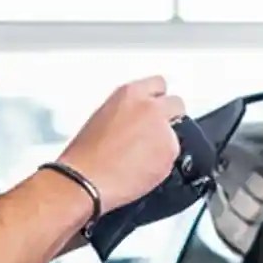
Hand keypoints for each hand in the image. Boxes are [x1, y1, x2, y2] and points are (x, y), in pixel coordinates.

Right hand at [55, 76, 183, 213]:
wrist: (86, 179)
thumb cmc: (86, 154)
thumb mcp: (105, 117)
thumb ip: (129, 111)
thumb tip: (138, 119)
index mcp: (131, 94)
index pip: (158, 84)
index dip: (158, 99)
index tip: (157, 106)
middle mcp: (150, 107)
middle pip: (176, 104)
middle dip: (169, 118)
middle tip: (155, 134)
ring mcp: (163, 129)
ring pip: (176, 134)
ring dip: (165, 143)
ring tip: (142, 159)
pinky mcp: (170, 152)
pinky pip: (173, 156)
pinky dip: (163, 163)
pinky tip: (143, 170)